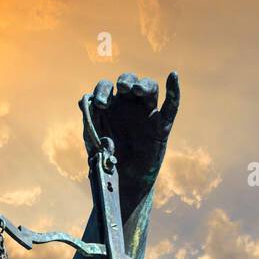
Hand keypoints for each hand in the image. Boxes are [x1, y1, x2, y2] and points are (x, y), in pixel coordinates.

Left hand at [81, 71, 179, 213]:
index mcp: (110, 106)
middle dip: (125, 80)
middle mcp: (128, 105)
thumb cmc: (105, 159)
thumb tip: (84, 100)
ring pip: (149, 88)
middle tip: (121, 88)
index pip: (107, 87)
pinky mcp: (161, 126)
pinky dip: (174, 90)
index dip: (103, 90)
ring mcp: (146, 114)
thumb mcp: (92, 139)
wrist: (121, 182)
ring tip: (136, 89)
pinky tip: (173, 75)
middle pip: (129, 80)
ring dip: (143, 84)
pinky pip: (171, 106)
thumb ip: (89, 119)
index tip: (100, 104)